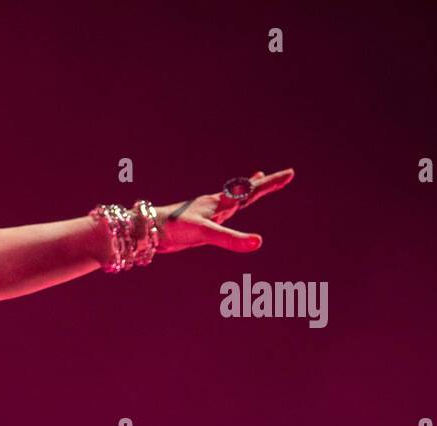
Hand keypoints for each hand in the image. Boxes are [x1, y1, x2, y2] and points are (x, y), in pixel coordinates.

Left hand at [154, 168, 294, 254]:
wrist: (147, 230)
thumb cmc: (174, 227)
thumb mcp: (205, 233)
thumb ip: (231, 239)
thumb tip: (258, 242)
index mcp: (219, 203)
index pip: (250, 191)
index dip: (270, 183)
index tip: (289, 172)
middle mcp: (215, 206)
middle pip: (245, 192)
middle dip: (265, 185)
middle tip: (284, 174)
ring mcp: (206, 215)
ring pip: (232, 201)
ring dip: (246, 192)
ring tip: (256, 182)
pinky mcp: (197, 225)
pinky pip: (220, 216)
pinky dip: (228, 209)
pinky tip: (225, 211)